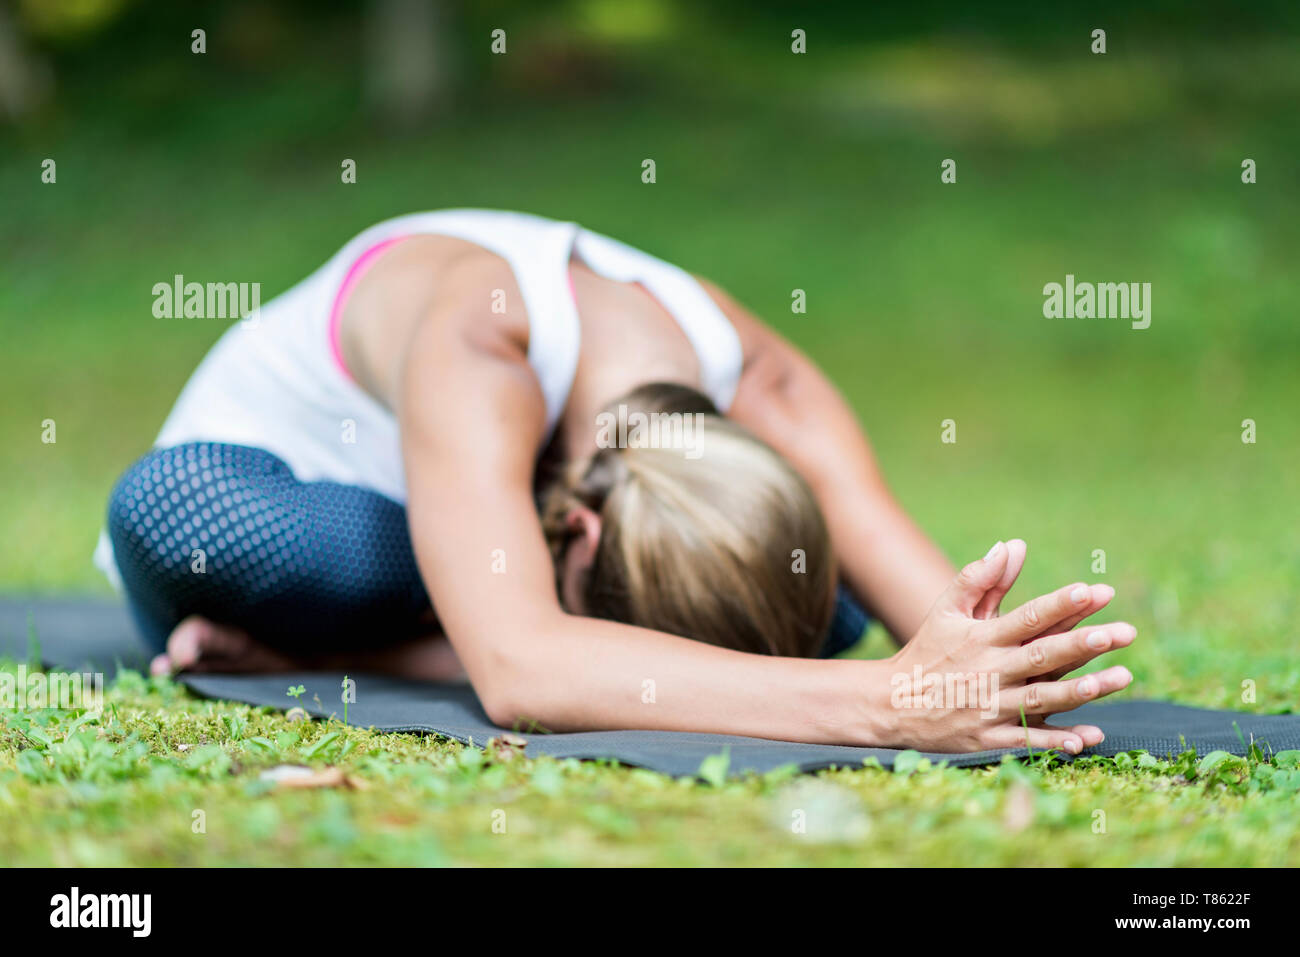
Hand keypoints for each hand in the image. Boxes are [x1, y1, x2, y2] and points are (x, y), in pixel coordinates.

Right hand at [884, 541, 1134, 753]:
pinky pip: (1027, 740)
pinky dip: (1056, 740)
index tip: (1092, 591)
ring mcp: (990, 706)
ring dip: (1081, 690)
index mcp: (982, 637)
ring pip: (1042, 698)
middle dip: (1083, 644)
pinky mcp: (988, 737)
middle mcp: (990, 670)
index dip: (1059, 605)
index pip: (1027, 617)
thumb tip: (1012, 545)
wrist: (890, 703)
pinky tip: (1088, 738)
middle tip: (1121, 632)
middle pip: (1042, 656)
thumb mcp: (947, 610)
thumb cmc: (927, 650)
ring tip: (1122, 678)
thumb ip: (981, 579)